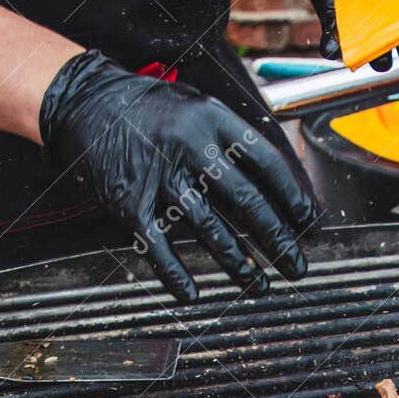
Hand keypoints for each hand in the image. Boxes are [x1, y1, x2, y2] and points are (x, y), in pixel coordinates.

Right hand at [39, 51, 318, 302]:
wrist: (89, 102)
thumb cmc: (152, 109)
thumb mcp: (199, 106)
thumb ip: (233, 141)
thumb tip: (277, 186)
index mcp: (215, 121)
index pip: (267, 164)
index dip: (293, 197)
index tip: (309, 224)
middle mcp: (192, 148)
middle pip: (246, 201)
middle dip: (277, 240)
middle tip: (296, 266)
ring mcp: (161, 177)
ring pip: (210, 229)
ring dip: (239, 263)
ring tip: (259, 286)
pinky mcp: (131, 202)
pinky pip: (158, 246)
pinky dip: (175, 274)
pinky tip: (193, 294)